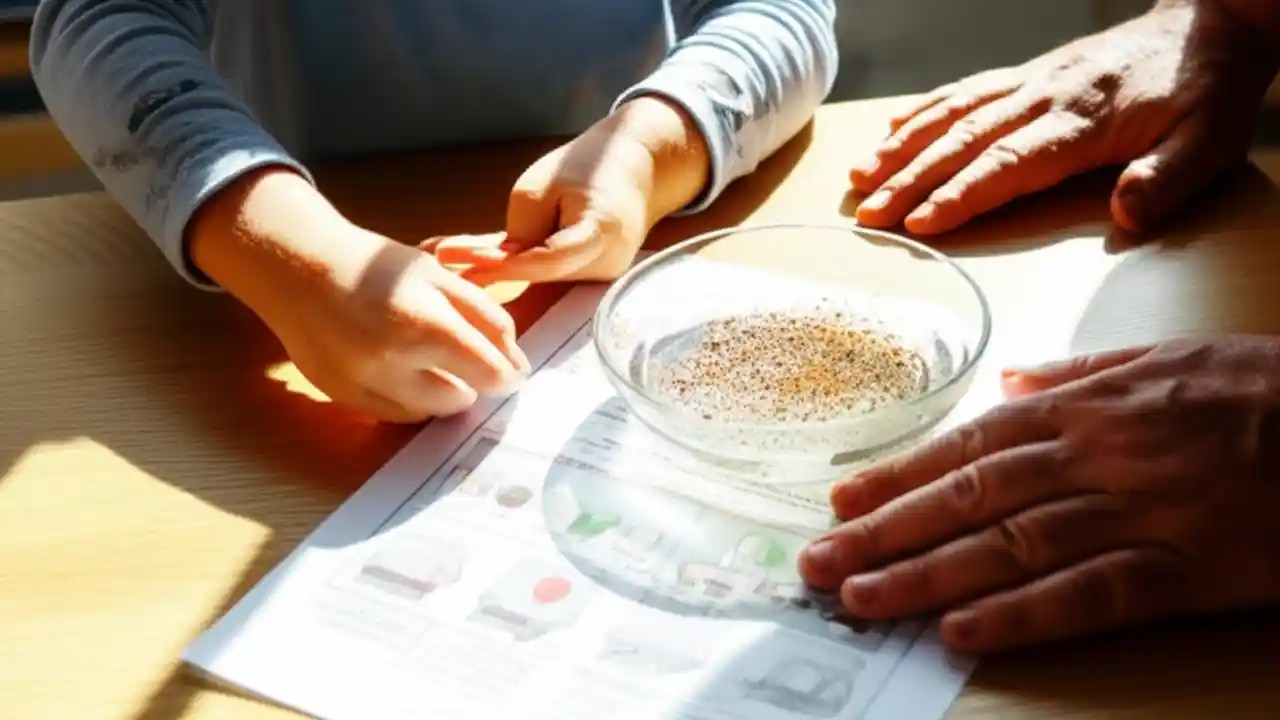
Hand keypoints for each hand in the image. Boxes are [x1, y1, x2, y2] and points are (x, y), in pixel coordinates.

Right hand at [190, 168, 529, 422]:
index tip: (507, 367)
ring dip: (436, 391)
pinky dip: (404, 396)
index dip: (506, 373)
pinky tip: (392, 363)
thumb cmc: (375, 267)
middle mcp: (392, 363)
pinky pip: (393, 414)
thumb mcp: (442, 277)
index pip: (491, 375)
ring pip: (427, 413)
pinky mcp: (341, 397)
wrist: (299, 266)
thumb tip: (516, 364)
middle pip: (461, 400)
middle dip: (468, 380)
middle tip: (454, 349)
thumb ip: (488, 319)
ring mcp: (362, 385)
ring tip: (418, 352)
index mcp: (425, 325)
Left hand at [428, 95, 708, 283]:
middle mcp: (601, 267)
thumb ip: (522, 227)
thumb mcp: (546, 186)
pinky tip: (461, 267)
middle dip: (488, 277)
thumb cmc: (591, 168)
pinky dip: (504, 269)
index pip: (546, 259)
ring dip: (490, 275)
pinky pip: (540, 274)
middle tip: (435, 274)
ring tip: (436, 266)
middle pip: (538, 277)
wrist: (636, 169)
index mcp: (600, 236)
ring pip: (535, 278)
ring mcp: (594, 278)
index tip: (462, 262)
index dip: (503, 264)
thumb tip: (497, 266)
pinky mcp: (581, 277)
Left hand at [798, 337, 1279, 652]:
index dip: (902, 475)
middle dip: (888, 531)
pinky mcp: (1189, 568)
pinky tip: (964, 631)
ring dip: (928, 574)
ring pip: (1011, 543)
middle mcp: (1100, 454)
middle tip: (819, 561)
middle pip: (972, 495)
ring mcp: (1142, 511)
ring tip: (861, 597)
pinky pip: (1092, 594)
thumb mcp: (1171, 357)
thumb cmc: (1268, 390)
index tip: (843, 502)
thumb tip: (1011, 386)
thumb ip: (1082, 374)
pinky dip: (1024, 614)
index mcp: (1092, 407)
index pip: (972, 444)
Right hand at [850, 0, 1279, 235]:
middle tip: (867, 213)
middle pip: (964, 141)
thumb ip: (1167, 180)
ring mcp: (1031, 81)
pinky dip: (923, 108)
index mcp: (1083, 120)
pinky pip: (965, 88)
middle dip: (910, 179)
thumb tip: (1127, 216)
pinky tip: (892, 127)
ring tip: (861, 176)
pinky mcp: (1028, 73)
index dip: (960, 194)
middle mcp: (1045, 96)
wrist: (1211, 24)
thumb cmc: (1207, 91)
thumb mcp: (1210, 141)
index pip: (1008, 163)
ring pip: (954, 113)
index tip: (919, 223)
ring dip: (903, 146)